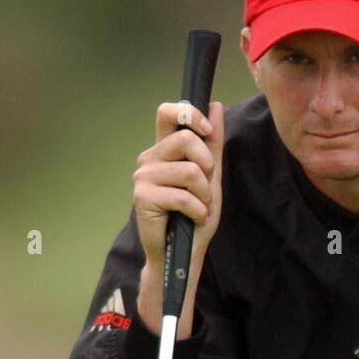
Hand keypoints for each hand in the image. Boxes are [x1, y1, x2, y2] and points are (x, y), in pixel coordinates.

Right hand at [133, 100, 224, 269]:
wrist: (184, 252)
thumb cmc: (195, 215)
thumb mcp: (211, 176)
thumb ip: (213, 143)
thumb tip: (215, 106)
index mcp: (164, 150)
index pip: (168, 113)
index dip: (190, 116)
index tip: (207, 132)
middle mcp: (150, 159)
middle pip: (186, 139)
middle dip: (207, 165)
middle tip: (205, 188)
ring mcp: (143, 177)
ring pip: (189, 171)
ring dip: (204, 194)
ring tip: (199, 207)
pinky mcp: (143, 197)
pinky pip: (183, 195)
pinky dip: (197, 210)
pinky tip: (193, 218)